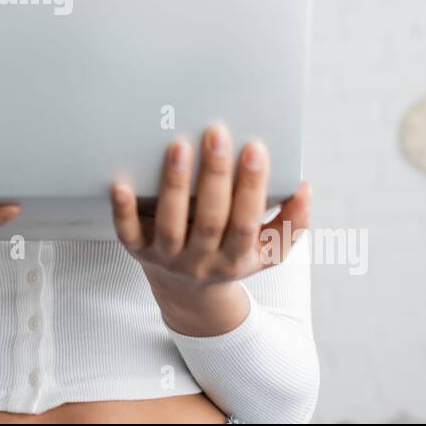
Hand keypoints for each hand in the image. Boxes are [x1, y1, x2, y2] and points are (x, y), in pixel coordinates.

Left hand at [108, 123, 311, 296]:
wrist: (187, 292)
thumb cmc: (231, 255)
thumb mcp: (267, 250)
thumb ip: (291, 222)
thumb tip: (304, 188)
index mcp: (237, 259)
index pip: (247, 223)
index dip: (253, 187)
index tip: (255, 147)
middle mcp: (202, 262)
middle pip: (210, 220)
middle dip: (216, 176)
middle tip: (216, 133)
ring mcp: (168, 258)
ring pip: (172, 225)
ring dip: (175, 185)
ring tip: (179, 146)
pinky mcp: (138, 252)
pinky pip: (128, 234)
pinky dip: (123, 211)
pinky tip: (120, 184)